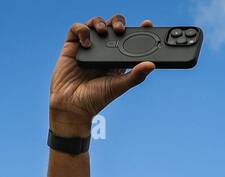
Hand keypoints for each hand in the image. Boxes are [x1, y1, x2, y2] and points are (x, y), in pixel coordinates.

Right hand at [50, 14, 155, 132]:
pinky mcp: (72, 46)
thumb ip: (135, 76)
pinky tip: (86, 43)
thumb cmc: (95, 99)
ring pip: (96, 23)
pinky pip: (77, 29)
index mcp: (117, 59)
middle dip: (118, 22)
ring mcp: (88, 46)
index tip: (146, 24)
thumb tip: (152, 65)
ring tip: (103, 32)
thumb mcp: (119, 87)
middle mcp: (103, 51)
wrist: (73, 106)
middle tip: (120, 30)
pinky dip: (82, 30)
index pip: (129, 40)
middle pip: (113, 26)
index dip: (138, 30)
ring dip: (100, 22)